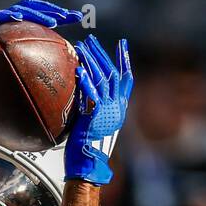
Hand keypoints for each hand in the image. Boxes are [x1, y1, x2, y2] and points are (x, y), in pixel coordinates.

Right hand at [0, 0, 82, 83]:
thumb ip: (16, 76)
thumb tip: (36, 97)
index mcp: (15, 31)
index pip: (41, 20)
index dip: (60, 19)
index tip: (79, 24)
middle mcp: (8, 20)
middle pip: (37, 10)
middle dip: (57, 12)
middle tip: (76, 17)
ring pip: (22, 9)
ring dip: (39, 13)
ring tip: (54, 20)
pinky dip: (10, 16)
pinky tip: (22, 18)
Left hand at [66, 35, 131, 184]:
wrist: (88, 165)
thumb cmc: (86, 149)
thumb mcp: (93, 124)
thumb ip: (91, 107)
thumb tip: (81, 93)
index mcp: (119, 109)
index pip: (126, 79)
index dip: (124, 60)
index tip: (122, 44)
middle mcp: (117, 107)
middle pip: (112, 73)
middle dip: (102, 54)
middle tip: (92, 40)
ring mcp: (108, 110)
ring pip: (102, 79)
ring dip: (92, 61)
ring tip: (82, 47)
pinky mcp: (96, 115)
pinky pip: (91, 93)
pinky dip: (85, 81)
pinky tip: (79, 69)